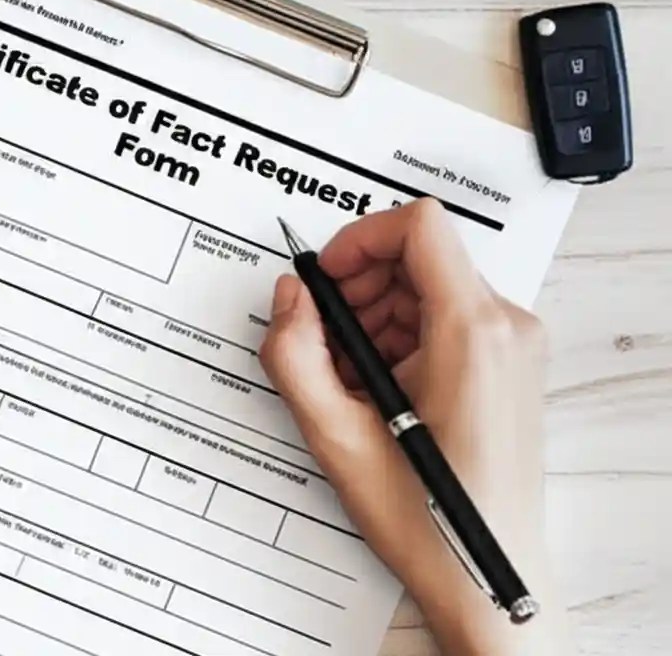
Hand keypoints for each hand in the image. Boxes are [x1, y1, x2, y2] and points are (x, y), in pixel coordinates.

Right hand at [260, 200, 569, 654]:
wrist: (484, 575)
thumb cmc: (429, 518)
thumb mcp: (336, 435)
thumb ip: (295, 354)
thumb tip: (288, 298)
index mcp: (472, 332)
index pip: (418, 225)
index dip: (358, 240)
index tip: (325, 278)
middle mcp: (504, 328)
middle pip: (417, 256)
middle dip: (358, 291)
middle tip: (324, 343)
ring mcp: (512, 346)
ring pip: (426, 289)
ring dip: (373, 320)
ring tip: (348, 381)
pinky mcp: (506, 364)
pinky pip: (442, 320)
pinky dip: (398, 340)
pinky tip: (376, 392)